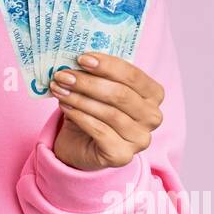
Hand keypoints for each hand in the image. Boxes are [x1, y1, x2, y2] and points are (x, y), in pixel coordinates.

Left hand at [48, 53, 163, 171]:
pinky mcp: (122, 155)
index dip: (107, 65)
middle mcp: (152, 117)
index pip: (133, 75)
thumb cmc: (93, 110)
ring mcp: (140, 139)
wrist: (82, 144)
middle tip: (63, 75)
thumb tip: (79, 58)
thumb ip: (96, 73)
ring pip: (109, 113)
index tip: (82, 58)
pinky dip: (80, 116)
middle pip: (121, 94)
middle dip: (88, 83)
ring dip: (79, 98)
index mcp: (153, 95)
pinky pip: (100, 131)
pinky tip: (65, 106)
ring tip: (59, 89)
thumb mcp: (97, 88)